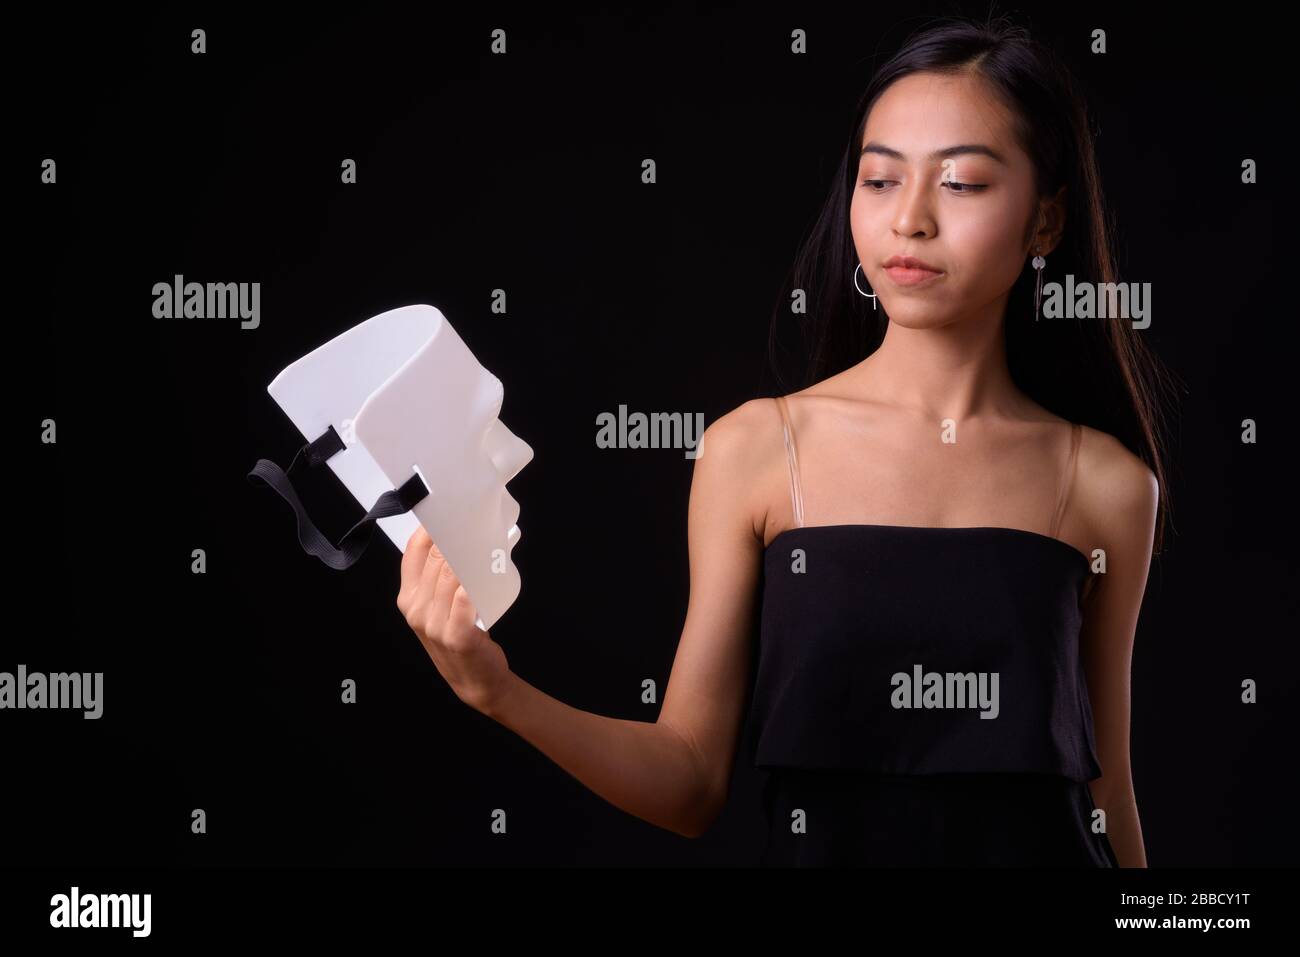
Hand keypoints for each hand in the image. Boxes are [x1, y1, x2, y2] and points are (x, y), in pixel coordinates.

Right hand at [397, 526, 512, 715]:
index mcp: (408, 599)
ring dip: (472, 554)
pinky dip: (474, 582)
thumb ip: (439, 577)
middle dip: (458, 536)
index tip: (449, 510)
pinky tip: (488, 568)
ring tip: (490, 539)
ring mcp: (434, 624)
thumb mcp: (438, 607)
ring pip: (451, 574)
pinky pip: (464, 599)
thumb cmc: (459, 637)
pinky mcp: (457, 635)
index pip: (412, 552)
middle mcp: (416, 609)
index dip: (430, 528)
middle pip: (435, 559)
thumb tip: (459, 536)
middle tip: (479, 519)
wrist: (474, 681)